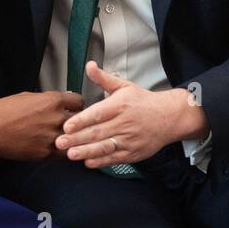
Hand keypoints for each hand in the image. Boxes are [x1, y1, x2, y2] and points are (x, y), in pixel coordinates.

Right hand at [0, 90, 82, 161]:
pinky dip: (64, 151)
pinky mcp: (47, 153)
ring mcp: (53, 137)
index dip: (77, 105)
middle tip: (73, 124)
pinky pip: (64, 153)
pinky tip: (60, 148)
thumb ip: (47, 99)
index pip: (79, 102)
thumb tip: (60, 100)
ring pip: (75, 139)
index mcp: (53, 101)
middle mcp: (56, 118)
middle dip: (78, 122)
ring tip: (69, 138)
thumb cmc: (4, 111)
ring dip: (73, 138)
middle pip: (81, 121)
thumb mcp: (28, 96)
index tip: (74, 108)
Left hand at [55, 62, 206, 167]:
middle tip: (59, 142)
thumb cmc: (143, 101)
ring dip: (87, 151)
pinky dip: (101, 161)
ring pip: (105, 147)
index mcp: (120, 105)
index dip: (81, 121)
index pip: (98, 114)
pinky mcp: (133, 152)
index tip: (67, 126)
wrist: (169, 117)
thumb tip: (89, 65)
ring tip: (71, 154)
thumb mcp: (124, 86)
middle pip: (98, 132)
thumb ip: (103, 78)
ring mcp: (129, 139)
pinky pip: (115, 158)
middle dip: (77, 139)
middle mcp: (124, 123)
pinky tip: (87, 162)